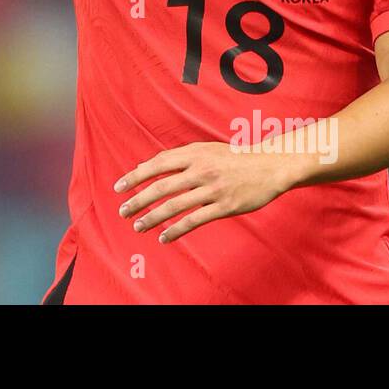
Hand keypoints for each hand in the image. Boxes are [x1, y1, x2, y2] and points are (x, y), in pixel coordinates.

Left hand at [113, 141, 293, 243]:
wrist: (269, 166)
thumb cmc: (232, 158)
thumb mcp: (204, 150)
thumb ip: (177, 158)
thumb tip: (144, 167)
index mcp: (194, 154)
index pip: (157, 165)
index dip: (135, 177)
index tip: (119, 188)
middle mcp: (201, 170)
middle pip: (162, 187)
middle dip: (138, 201)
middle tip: (123, 212)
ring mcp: (213, 189)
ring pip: (175, 206)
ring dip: (153, 218)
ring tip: (138, 226)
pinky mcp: (224, 207)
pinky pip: (194, 221)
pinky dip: (176, 230)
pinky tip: (164, 238)